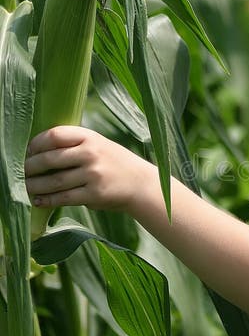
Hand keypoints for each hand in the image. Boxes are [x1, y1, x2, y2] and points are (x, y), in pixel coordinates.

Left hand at [25, 126, 151, 212]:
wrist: (141, 184)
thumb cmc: (114, 163)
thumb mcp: (98, 145)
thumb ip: (74, 144)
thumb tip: (37, 152)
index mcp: (90, 137)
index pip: (54, 135)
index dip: (36, 143)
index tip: (27, 151)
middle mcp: (91, 153)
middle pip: (50, 158)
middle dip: (30, 167)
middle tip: (21, 171)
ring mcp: (93, 175)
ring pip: (54, 181)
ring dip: (34, 186)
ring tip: (25, 187)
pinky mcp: (94, 195)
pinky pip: (63, 198)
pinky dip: (47, 200)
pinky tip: (38, 200)